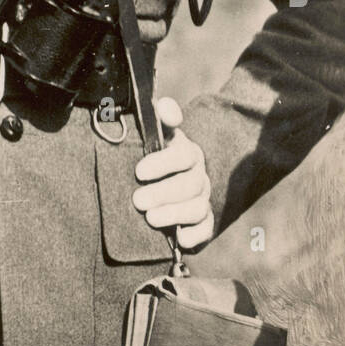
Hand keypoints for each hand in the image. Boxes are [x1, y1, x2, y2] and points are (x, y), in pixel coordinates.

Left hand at [132, 96, 213, 249]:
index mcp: (186, 152)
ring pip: (197, 207)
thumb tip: (166, 107)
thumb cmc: (153, 155)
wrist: (164, 183)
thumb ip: (159, 118)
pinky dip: (195, 235)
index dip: (163, 163)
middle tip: (137, 200)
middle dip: (163, 193)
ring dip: (174, 214)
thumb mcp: (155, 134)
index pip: (183, 154)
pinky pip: (206, 229)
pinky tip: (179, 238)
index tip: (139, 171)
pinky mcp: (203, 223)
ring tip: (150, 218)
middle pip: (189, 184)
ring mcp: (202, 199)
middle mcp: (198, 175)